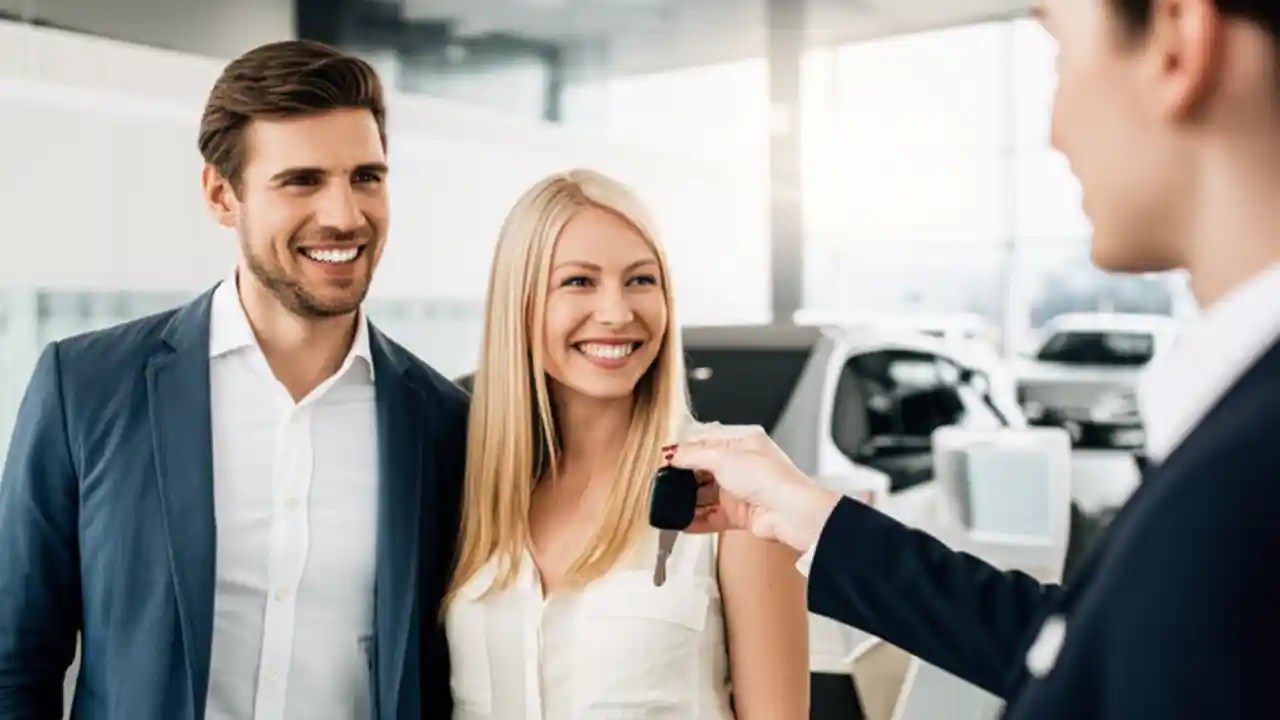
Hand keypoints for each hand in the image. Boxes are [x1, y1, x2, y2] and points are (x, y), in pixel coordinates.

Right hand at [675, 425, 840, 551]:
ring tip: (667, 504)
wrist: (791, 512)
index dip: (684, 449)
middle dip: (682, 477)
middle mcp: (742, 464)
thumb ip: (693, 455)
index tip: (665, 458)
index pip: (706, 440)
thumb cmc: (771, 478)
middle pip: (703, 469)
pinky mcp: (740, 514)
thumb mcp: (723, 457)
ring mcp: (741, 490)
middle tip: (662, 483)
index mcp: (743, 441)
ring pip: (705, 494)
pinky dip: (695, 520)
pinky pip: (711, 516)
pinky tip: (680, 522)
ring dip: (686, 501)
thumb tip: (672, 454)